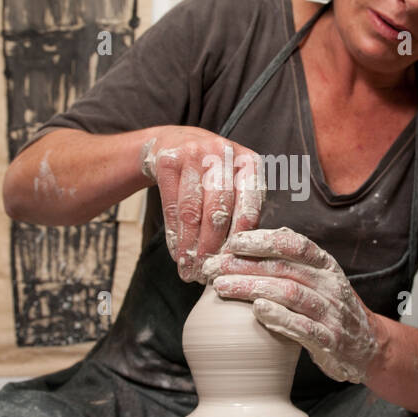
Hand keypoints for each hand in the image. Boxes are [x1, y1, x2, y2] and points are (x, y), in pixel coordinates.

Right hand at [139, 128, 264, 282]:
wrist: (174, 142)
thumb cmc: (212, 171)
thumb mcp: (235, 181)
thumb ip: (244, 209)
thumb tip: (247, 257)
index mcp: (249, 162)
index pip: (249, 206)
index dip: (241, 239)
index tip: (233, 264)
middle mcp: (223, 153)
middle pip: (218, 210)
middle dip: (212, 247)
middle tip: (208, 274)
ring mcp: (194, 154)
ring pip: (191, 212)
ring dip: (190, 247)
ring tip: (190, 271)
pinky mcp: (168, 161)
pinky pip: (171, 207)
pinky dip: (174, 235)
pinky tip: (177, 254)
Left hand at [201, 227, 379, 383]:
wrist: (367, 346)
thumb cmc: (329, 307)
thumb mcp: (317, 278)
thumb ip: (288, 262)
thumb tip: (242, 244)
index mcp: (324, 264)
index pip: (292, 242)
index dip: (261, 240)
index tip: (231, 243)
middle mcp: (330, 283)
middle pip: (283, 267)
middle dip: (243, 265)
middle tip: (212, 268)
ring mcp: (332, 312)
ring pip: (290, 293)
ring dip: (253, 288)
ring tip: (222, 287)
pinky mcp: (330, 340)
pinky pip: (303, 327)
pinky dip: (279, 317)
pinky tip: (257, 311)